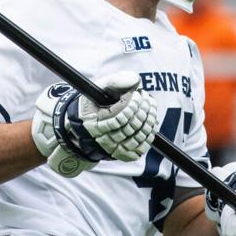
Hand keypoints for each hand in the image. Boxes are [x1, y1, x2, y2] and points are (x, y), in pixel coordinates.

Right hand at [30, 72, 158, 176]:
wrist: (84, 126)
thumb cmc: (93, 105)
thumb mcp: (99, 90)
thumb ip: (116, 82)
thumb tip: (136, 80)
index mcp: (94, 122)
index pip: (119, 116)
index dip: (133, 104)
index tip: (139, 94)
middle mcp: (102, 138)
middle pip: (130, 127)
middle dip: (143, 111)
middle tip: (147, 99)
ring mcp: (112, 148)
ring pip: (136, 139)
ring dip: (148, 122)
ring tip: (150, 108)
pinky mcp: (120, 154)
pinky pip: (138, 149)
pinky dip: (148, 137)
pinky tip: (150, 124)